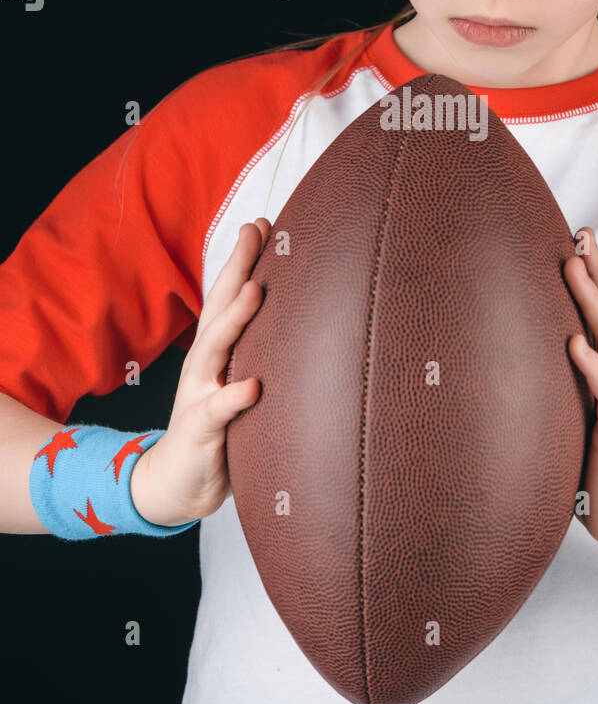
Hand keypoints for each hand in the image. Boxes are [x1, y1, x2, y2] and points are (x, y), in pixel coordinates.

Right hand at [130, 219, 270, 526]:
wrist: (179, 482)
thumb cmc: (220, 425)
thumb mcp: (241, 381)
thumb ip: (264, 354)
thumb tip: (311, 322)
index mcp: (219, 350)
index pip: (231, 295)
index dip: (245, 258)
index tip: (263, 221)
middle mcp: (206, 363)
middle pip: (221, 306)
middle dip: (238, 267)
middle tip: (256, 231)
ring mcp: (200, 392)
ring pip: (217, 348)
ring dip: (236, 318)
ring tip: (257, 289)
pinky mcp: (201, 429)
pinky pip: (218, 411)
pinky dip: (234, 397)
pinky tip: (252, 386)